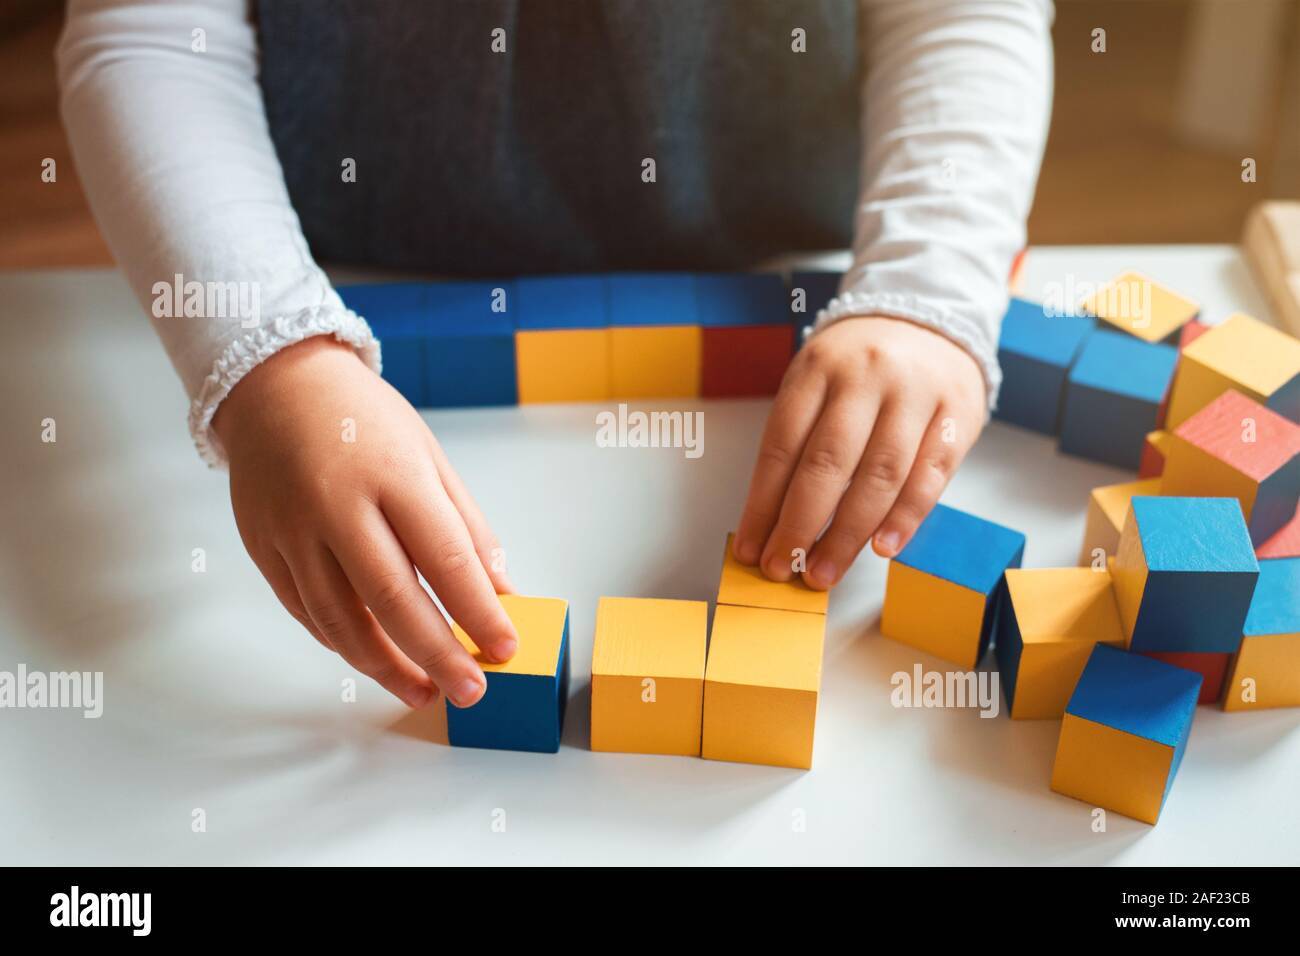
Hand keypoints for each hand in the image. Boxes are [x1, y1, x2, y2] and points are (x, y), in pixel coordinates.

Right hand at [212, 336, 518, 708]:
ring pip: (339, 619)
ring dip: (386, 666)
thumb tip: (501, 592)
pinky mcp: (262, 547)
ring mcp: (291, 529)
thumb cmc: (364, 418)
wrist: (275, 384)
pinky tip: (375, 660)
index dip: (478, 612)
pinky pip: (306, 612)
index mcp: (391, 474)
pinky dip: (343, 644)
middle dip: (437, 654)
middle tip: (471, 691)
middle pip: (390, 599)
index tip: (504, 648)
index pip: (445, 558)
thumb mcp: (429, 457)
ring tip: (424, 690)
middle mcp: (336, 504)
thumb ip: (466, 527)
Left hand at [733, 315, 985, 588]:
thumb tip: (772, 522)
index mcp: (818, 368)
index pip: (782, 445)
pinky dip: (905, 517)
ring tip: (824, 571)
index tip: (752, 549)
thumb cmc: (858, 366)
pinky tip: (883, 548)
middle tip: (783, 569)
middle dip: (800, 525)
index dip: (763, 504)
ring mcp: (915, 394)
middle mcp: (865, 377)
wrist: (930, 316)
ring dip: (849, 532)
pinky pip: (930, 474)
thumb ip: (799, 440)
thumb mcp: (816, 380)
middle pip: (828, 462)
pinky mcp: (959, 414)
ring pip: (879, 474)